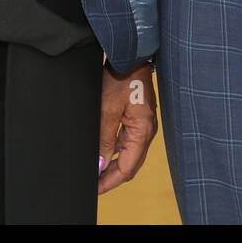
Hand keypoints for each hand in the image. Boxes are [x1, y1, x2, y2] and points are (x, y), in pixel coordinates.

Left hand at [97, 60, 156, 194]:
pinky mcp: (139, 117)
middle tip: (94, 183)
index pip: (127, 168)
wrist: (131, 54)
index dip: (110, 181)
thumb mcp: (107, 110)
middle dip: (112, 176)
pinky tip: (104, 150)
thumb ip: (104, 140)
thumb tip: (100, 165)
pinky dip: (117, 149)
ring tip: (96, 170)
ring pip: (129, 153)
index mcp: (143, 132)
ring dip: (114, 163)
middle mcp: (147, 131)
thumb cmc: (121, 78)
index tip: (95, 188)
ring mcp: (145, 124)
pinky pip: (129, 140)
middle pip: (130, 164)